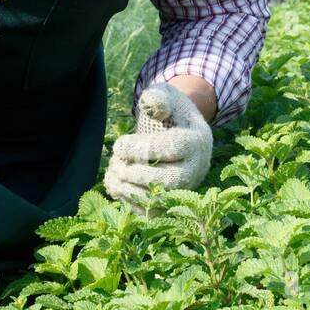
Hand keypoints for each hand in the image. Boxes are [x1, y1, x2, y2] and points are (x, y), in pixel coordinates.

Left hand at [104, 81, 212, 217]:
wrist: (183, 133)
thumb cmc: (170, 113)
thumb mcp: (166, 97)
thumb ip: (158, 98)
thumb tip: (152, 104)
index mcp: (196, 140)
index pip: (171, 149)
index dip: (141, 149)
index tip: (118, 145)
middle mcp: (197, 168)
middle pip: (171, 179)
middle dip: (137, 174)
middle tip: (115, 164)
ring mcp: (187, 188)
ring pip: (162, 200)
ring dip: (130, 191)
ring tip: (112, 174)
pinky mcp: (173, 202)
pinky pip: (154, 212)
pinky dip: (130, 204)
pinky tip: (114, 186)